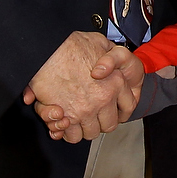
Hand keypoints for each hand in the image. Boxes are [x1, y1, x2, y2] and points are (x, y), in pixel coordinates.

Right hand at [23, 32, 138, 141]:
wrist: (48, 50)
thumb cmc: (71, 45)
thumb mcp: (100, 42)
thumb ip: (109, 54)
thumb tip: (110, 61)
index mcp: (116, 82)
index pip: (128, 107)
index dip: (119, 110)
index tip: (112, 109)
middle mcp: (104, 99)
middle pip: (108, 125)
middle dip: (100, 122)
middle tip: (92, 115)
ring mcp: (86, 111)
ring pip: (90, 132)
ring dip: (83, 128)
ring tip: (76, 119)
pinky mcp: (68, 118)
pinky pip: (73, 135)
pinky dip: (68, 132)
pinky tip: (65, 123)